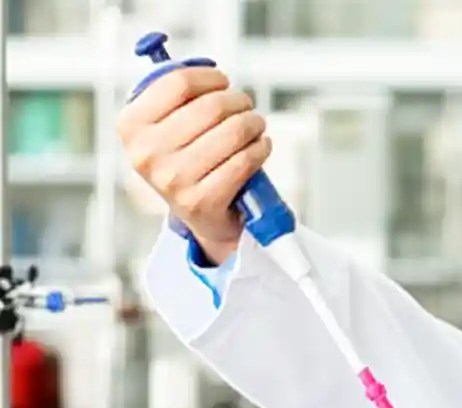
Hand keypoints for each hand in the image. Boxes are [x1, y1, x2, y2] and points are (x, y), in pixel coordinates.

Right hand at [116, 67, 270, 264]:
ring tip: (255, 126)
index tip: (223, 81)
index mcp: (131, 126)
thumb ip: (178, 96)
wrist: (201, 217)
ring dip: (254, 123)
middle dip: (239, 101)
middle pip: (212, 106)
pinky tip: (259, 147)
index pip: (177, 83)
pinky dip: (260, 148)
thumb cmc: (189, 160)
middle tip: (247, 107)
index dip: (210, 77)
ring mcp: (173, 180)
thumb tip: (208, 68)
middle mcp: (147, 153)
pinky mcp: (202, 201)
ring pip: (233, 131)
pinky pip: (245, 160)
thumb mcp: (168, 127)